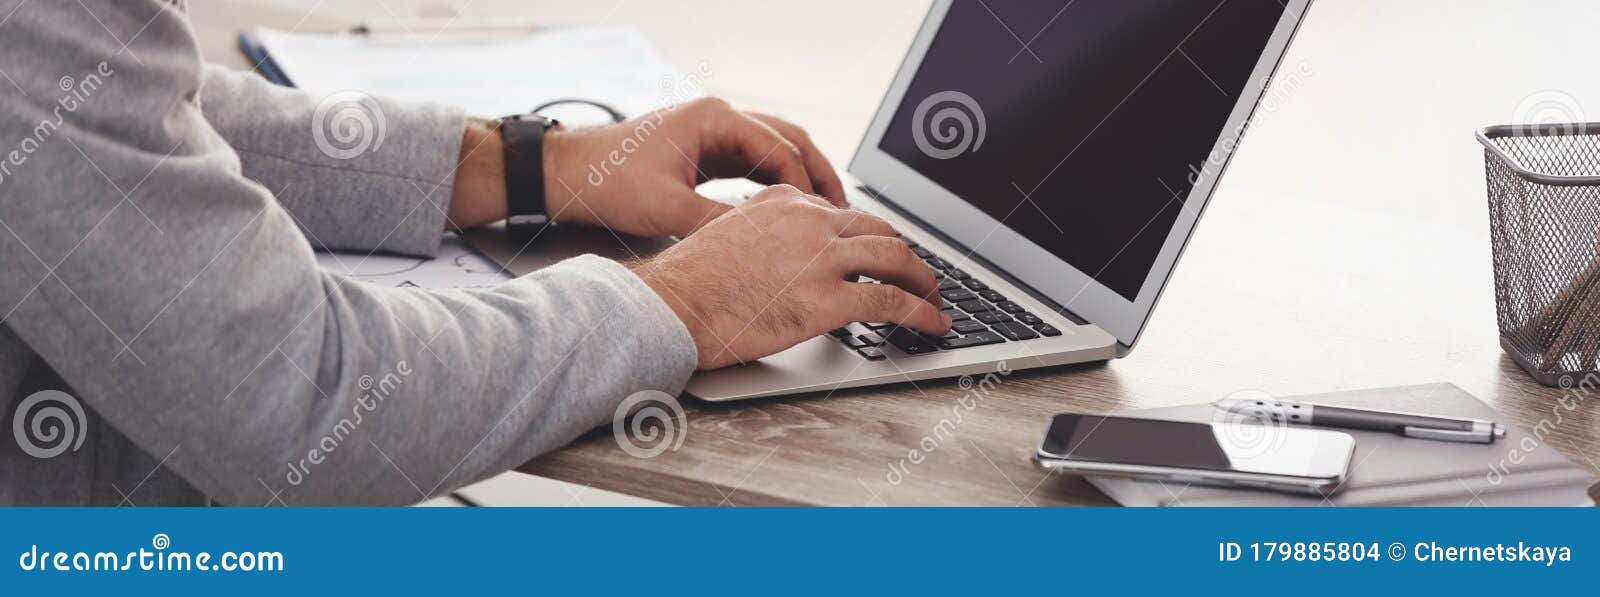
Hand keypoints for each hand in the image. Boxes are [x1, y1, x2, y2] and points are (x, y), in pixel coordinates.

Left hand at [543, 97, 846, 236]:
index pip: (780, 149)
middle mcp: (718, 118)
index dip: (806, 186)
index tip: (823, 219)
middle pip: (790, 140)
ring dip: (801, 178)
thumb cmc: (607, 182)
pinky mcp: (706, 150)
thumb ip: (720, 224)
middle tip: (842, 210)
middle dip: (818, 174)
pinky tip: (789, 210)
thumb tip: (765, 245)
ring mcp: (713, 131)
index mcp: (713, 118)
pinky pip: (754, 162)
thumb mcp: (667, 210)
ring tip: (825, 213)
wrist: (567, 174)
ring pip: (775, 149)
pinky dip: (776, 183)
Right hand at [630, 185, 950, 369]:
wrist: (668, 306)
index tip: (882, 258)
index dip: (870, 240)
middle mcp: (808, 220)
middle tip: (920, 278)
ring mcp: (821, 257)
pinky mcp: (828, 299)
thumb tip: (782, 264)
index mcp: (782, 202)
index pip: (843, 214)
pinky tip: (934, 326)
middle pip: (879, 230)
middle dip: (907, 256)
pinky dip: (921, 313)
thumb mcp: (726, 238)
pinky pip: (891, 302)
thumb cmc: (684, 286)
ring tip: (936, 303)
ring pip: (896, 259)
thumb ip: (763, 238)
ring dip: (925, 282)